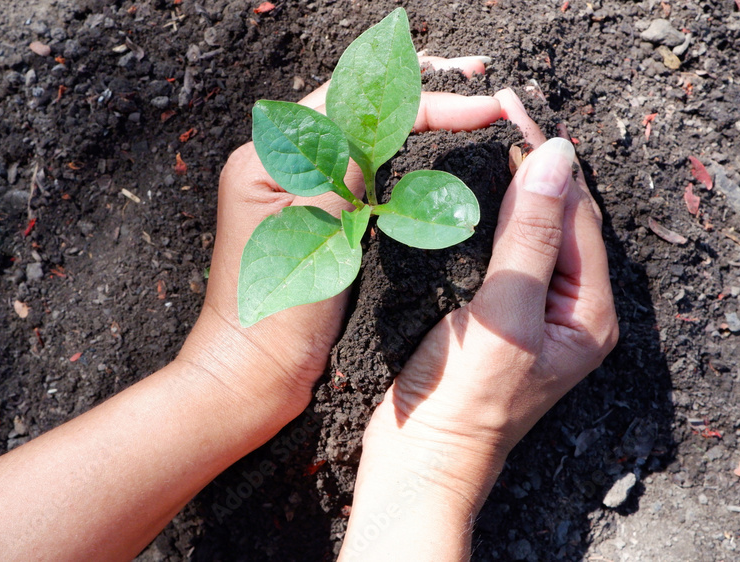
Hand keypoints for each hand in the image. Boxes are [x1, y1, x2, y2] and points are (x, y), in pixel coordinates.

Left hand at [178, 57, 504, 411]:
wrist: (255, 379)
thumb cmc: (276, 318)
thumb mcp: (318, 234)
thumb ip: (348, 169)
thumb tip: (392, 114)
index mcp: (268, 158)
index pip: (355, 105)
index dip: (426, 100)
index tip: (484, 106)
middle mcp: (281, 165)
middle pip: (360, 110)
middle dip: (423, 93)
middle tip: (482, 84)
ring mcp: (300, 192)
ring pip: (367, 138)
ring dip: (418, 119)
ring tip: (471, 107)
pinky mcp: (320, 221)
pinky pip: (367, 175)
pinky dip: (406, 159)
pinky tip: (438, 152)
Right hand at [359, 88, 618, 506]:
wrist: (420, 462)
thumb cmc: (466, 403)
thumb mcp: (504, 315)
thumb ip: (528, 237)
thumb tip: (554, 156)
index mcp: (588, 312)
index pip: (577, 216)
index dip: (549, 160)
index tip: (516, 112)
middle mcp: (570, 310)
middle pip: (562, 219)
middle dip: (538, 164)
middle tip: (505, 110)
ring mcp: (534, 314)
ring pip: (535, 232)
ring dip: (520, 185)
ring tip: (498, 136)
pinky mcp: (499, 317)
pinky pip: (509, 251)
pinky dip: (498, 215)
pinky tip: (482, 193)